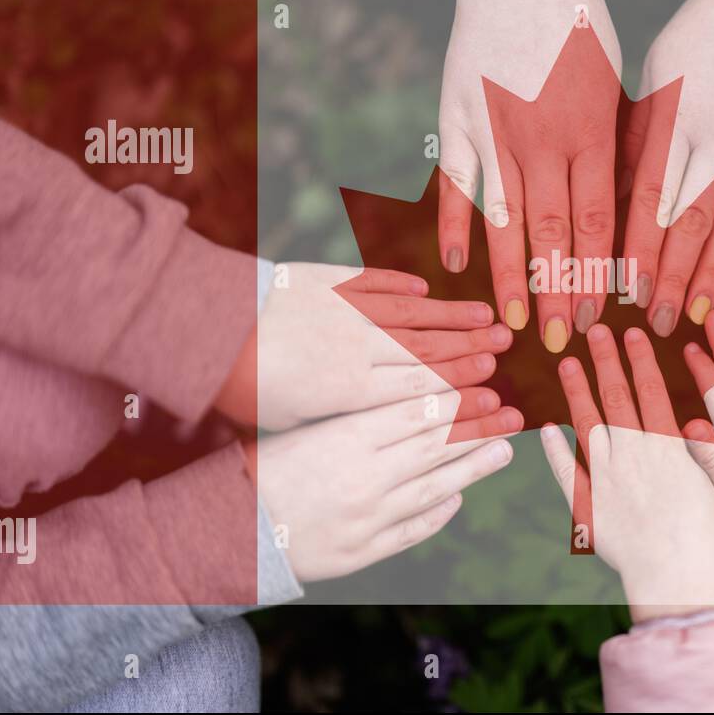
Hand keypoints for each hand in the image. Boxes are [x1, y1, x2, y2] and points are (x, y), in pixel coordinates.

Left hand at [215, 263, 510, 431]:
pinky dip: (401, 285)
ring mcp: (346, 310)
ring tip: (487, 317)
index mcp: (354, 391)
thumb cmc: (239, 390)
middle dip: (472, 350)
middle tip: (507, 347)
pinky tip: (426, 289)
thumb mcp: (292, 423)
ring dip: (452, 316)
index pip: (421, 390)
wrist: (206, 331)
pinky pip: (373, 282)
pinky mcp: (326, 280)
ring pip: (412, 314)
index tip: (494, 391)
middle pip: (428, 350)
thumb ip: (337, 423)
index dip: (462, 390)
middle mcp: (360, 348)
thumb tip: (370, 434)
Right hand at [248, 387, 523, 581]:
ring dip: (473, 469)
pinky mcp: (363, 552)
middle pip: (435, 447)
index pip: (417, 413)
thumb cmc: (261, 466)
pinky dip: (439, 513)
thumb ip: (358, 415)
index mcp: (345, 436)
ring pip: (434, 488)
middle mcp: (363, 476)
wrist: (226, 529)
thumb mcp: (307, 427)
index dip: (459, 401)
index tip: (488, 390)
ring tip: (503, 451)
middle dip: (479, 430)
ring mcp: (367, 517)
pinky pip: (413, 530)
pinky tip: (457, 497)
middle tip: (512, 417)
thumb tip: (411, 400)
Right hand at [440, 0, 621, 350]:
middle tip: (563, 344)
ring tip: (513, 323)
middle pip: (554, 233)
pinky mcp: (458, 116)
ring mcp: (495, 129)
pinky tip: (455, 264)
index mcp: (593, 129)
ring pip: (504, 218)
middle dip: (560, 294)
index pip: (598, 221)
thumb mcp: (616, 83)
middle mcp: (544, 138)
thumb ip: (614, 147)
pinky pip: (456, 180)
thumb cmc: (582, 23)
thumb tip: (626, 210)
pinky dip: (455, 223)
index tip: (603, 319)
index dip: (600, 276)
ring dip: (510, 276)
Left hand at [540, 325, 713, 621]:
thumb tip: (689, 417)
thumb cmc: (703, 532)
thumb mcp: (711, 479)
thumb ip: (696, 447)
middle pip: (617, 398)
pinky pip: (567, 472)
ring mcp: (607, 477)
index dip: (639, 359)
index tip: (630, 334)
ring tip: (567, 363)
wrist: (676, 573)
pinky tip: (545, 429)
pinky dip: (554, 450)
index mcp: (667, 445)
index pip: (650, 390)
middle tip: (595, 331)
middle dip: (606, 362)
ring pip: (588, 425)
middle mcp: (634, 454)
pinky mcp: (588, 505)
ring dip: (578, 393)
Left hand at [618, 0, 713, 338]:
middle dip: (672, 278)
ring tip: (696, 316)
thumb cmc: (701, 32)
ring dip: (713, 274)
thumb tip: (614, 203)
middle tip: (655, 324)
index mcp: (676, 112)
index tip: (623, 292)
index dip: (637, 250)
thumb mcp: (656, 74)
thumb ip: (639, 138)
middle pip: (690, 220)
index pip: (650, 197)